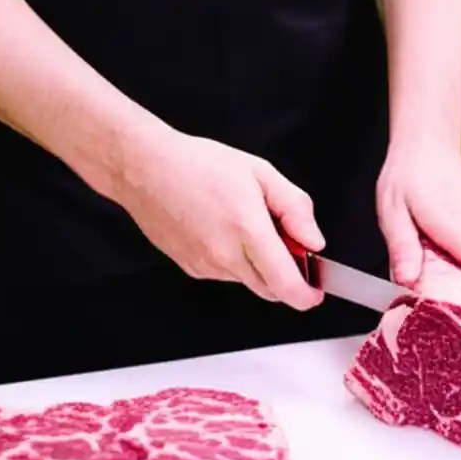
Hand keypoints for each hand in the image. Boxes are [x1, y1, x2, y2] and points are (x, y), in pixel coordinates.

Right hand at [113, 126, 324, 309]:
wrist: (145, 168)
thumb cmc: (198, 164)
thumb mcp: (260, 173)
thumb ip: (294, 208)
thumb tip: (314, 241)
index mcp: (246, 229)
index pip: (285, 283)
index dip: (306, 295)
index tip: (316, 291)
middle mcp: (224, 255)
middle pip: (270, 290)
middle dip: (286, 277)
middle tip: (287, 246)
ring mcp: (204, 266)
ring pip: (247, 281)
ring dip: (259, 266)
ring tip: (247, 225)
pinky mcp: (189, 268)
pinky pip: (225, 274)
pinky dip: (235, 261)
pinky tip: (224, 230)